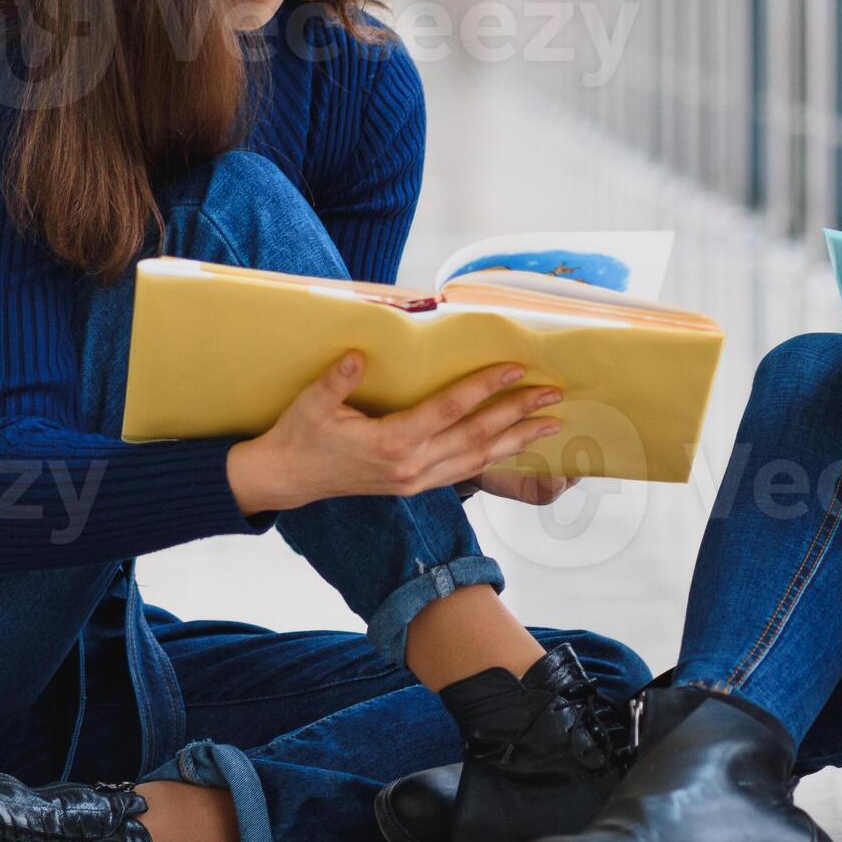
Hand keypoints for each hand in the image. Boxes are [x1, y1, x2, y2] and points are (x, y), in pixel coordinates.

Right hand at [225, 356, 564, 513]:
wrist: (288, 479)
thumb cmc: (300, 435)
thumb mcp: (312, 404)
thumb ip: (337, 381)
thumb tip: (358, 356)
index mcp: (392, 443)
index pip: (451, 410)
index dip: (485, 388)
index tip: (516, 369)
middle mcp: (412, 466)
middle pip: (477, 437)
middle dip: (518, 415)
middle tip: (553, 395)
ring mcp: (416, 480)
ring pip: (478, 459)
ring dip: (516, 441)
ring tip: (550, 425)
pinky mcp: (415, 486)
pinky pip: (465, 472)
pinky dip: (495, 458)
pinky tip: (513, 448)